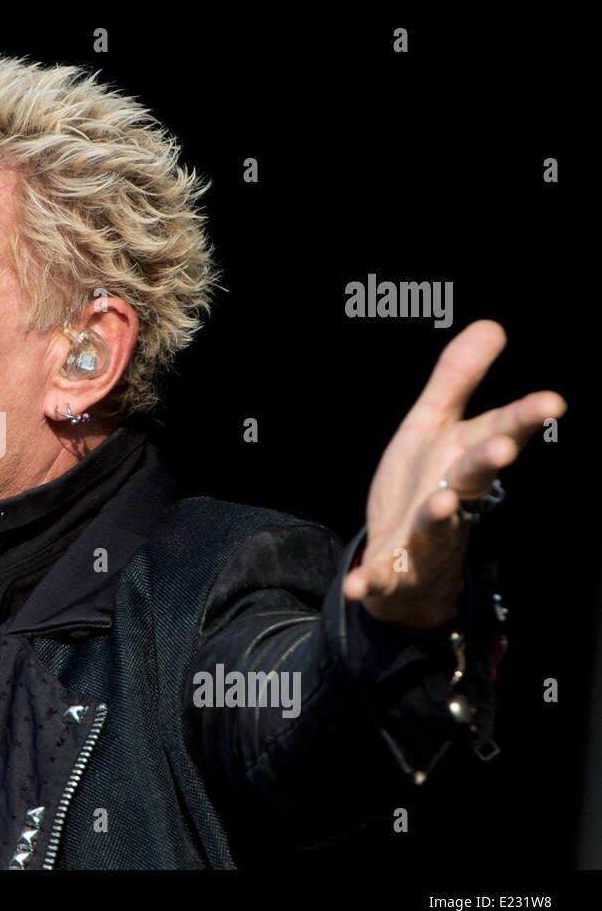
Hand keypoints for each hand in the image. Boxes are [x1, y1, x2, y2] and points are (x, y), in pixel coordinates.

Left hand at [343, 321, 564, 631]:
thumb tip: (491, 325)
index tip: (551, 401)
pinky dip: (375, 582)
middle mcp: (452, 498)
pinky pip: (385, 577)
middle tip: (499, 448)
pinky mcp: (395, 570)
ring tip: (439, 506)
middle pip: (473, 479)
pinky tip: (359, 585)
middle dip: (485, 464)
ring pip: (435, 529)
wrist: (406, 558)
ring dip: (437, 519)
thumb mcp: (434, 427)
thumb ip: (458, 380)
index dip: (522, 418)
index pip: (497, 434)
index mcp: (462, 461)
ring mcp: (426, 538)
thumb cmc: (425, 485)